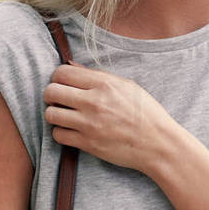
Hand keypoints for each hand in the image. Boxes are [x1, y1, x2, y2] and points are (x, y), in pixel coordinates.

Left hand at [42, 61, 175, 174]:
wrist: (158, 144)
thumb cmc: (145, 113)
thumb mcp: (127, 85)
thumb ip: (97, 75)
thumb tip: (71, 66)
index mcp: (104, 83)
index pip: (62, 73)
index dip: (58, 78)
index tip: (62, 84)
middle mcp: (94, 101)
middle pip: (51, 92)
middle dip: (51, 95)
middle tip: (59, 100)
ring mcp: (89, 124)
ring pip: (50, 114)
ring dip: (54, 114)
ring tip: (64, 116)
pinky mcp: (88, 143)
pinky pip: (58, 135)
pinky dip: (61, 133)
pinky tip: (71, 131)